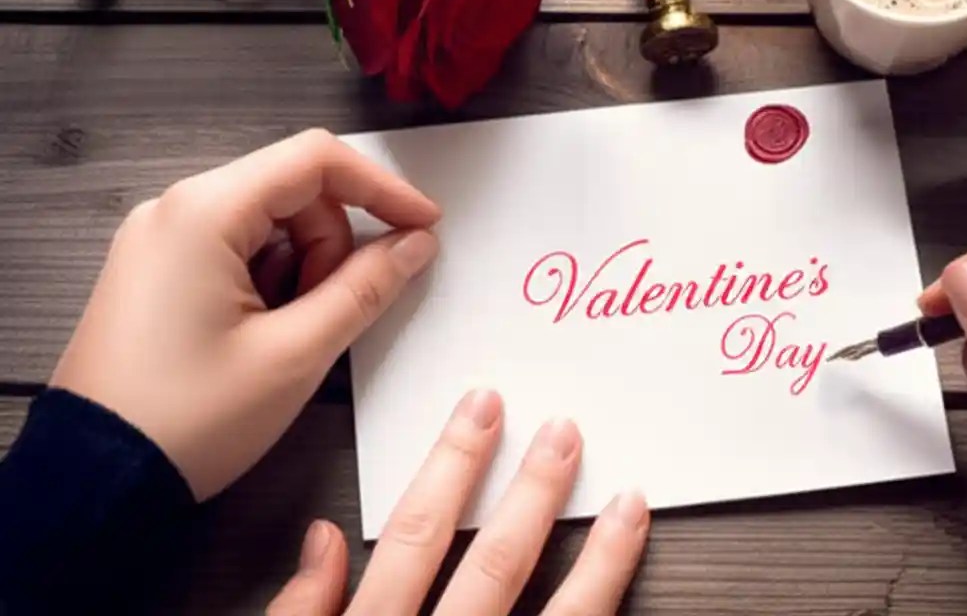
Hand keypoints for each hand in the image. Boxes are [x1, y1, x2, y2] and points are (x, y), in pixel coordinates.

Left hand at [51, 130, 440, 500]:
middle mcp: (173, 212)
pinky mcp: (159, 273)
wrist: (96, 479)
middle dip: (334, 245)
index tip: (424, 223)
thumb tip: (413, 245)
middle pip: (294, 192)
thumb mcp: (296, 354)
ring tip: (292, 337)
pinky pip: (238, 252)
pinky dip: (271, 283)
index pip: (315, 160)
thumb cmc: (181, 421)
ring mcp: (160, 241)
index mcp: (202, 213)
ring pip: (269, 224)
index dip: (383, 188)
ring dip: (304, 269)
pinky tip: (267, 335)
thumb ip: (366, 288)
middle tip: (337, 311)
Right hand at [267, 390, 650, 614]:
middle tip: (565, 430)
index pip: (417, 538)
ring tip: (630, 502)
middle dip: (532, 494)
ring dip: (600, 559)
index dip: (452, 466)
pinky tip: (634, 567)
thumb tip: (324, 533)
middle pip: (493, 567)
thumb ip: (299, 611)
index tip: (483, 407)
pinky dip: (609, 603)